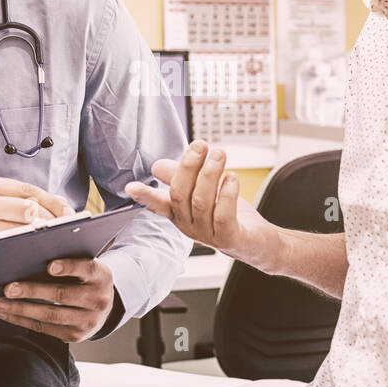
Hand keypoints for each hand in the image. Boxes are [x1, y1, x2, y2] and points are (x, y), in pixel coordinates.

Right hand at [0, 172, 74, 269]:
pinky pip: (5, 251)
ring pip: (20, 232)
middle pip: (28, 211)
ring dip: (41, 241)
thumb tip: (58, 209)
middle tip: (67, 233)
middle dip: (51, 224)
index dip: (53, 203)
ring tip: (55, 246)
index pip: (28, 191)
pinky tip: (34, 259)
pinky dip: (23, 255)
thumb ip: (13, 199)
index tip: (71, 214)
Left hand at [0, 257, 115, 342]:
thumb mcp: (87, 268)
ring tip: (1, 303)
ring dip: (22, 310)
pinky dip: (23, 321)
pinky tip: (9, 314)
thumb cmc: (87, 280)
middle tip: (9, 288)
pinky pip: (45, 329)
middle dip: (32, 291)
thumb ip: (69, 263)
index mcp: (102, 277)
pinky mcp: (75, 335)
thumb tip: (31, 260)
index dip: (69, 267)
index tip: (50, 266)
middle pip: (63, 295)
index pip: (87, 269)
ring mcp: (87, 321)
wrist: (105, 308)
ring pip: (51, 315)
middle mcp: (98, 300)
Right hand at [125, 140, 279, 268]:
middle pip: (180, 195)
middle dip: (189, 167)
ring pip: (201, 202)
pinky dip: (227, 193)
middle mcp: (189, 225)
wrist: (256, 241)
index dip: (144, 196)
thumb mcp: (201, 191)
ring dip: (210, 174)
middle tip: (200, 145)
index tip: (130, 187)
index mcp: (179, 213)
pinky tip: (232, 178)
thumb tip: (156, 166)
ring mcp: (207, 234)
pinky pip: (223, 215)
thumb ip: (180, 177)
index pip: (158, 204)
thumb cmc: (228, 214)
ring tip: (219, 154)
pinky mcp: (228, 238)